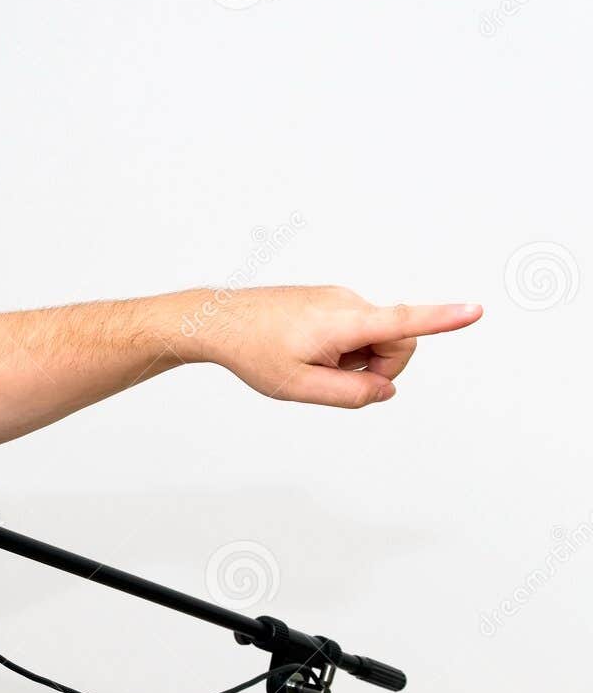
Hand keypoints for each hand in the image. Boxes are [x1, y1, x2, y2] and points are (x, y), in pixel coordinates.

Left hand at [186, 285, 483, 407]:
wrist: (217, 320)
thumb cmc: (253, 351)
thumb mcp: (299, 387)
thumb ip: (350, 394)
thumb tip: (385, 390)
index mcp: (344, 322)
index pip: (404, 323)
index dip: (443, 321)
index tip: (475, 310)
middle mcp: (348, 302)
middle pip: (396, 342)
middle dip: (378, 367)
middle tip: (332, 377)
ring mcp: (340, 297)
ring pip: (374, 338)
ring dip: (355, 358)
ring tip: (311, 359)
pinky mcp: (331, 299)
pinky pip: (356, 330)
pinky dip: (343, 347)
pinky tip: (306, 349)